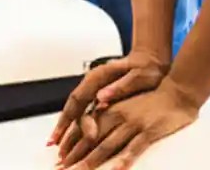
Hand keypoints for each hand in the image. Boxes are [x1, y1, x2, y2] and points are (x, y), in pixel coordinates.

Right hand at [50, 49, 169, 151]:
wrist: (150, 60)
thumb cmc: (146, 67)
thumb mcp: (138, 76)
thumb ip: (120, 87)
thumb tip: (101, 98)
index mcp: (98, 77)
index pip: (78, 99)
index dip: (69, 118)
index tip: (67, 135)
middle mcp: (93, 82)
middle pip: (73, 107)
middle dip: (63, 128)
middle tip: (59, 148)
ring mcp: (95, 89)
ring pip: (77, 110)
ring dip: (68, 129)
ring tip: (61, 148)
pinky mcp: (100, 96)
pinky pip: (85, 112)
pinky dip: (78, 125)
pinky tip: (75, 138)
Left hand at [57, 80, 199, 169]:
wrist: (178, 91)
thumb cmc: (152, 100)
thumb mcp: (126, 104)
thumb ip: (109, 115)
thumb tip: (90, 130)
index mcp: (110, 109)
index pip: (85, 129)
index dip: (71, 144)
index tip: (60, 158)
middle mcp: (117, 116)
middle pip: (91, 140)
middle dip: (74, 156)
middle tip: (61, 169)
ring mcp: (133, 124)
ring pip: (107, 146)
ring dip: (91, 161)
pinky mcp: (149, 131)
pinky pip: (134, 148)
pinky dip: (124, 160)